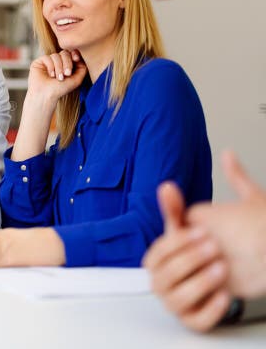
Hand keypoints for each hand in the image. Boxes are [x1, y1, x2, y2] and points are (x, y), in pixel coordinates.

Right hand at [26, 50, 86, 103]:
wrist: (47, 95)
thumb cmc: (61, 89)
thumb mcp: (76, 80)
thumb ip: (82, 68)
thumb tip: (81, 57)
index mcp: (65, 64)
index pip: (71, 53)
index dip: (74, 54)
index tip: (76, 60)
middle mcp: (56, 62)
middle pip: (64, 53)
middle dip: (67, 63)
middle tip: (67, 74)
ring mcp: (47, 61)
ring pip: (56, 56)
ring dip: (59, 67)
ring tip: (58, 78)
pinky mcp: (39, 62)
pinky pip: (47, 57)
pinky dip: (51, 66)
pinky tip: (51, 75)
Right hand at [143, 182, 229, 331]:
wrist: (216, 278)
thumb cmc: (198, 253)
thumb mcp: (186, 230)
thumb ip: (174, 209)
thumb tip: (166, 185)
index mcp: (156, 263)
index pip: (156, 254)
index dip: (178, 243)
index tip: (201, 231)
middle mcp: (161, 284)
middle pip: (166, 276)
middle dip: (190, 260)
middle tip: (214, 247)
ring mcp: (176, 304)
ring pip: (180, 299)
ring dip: (201, 283)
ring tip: (222, 269)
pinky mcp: (193, 321)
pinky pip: (197, 320)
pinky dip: (211, 309)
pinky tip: (225, 294)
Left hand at [185, 151, 265, 298]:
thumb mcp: (255, 196)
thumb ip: (236, 176)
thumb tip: (228, 153)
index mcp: (200, 216)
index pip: (186, 225)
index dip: (204, 229)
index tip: (226, 230)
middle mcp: (198, 241)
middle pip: (187, 248)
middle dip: (202, 249)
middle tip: (233, 246)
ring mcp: (207, 264)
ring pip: (196, 270)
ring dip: (210, 268)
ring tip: (237, 261)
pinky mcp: (221, 286)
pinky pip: (210, 288)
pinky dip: (221, 285)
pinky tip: (238, 277)